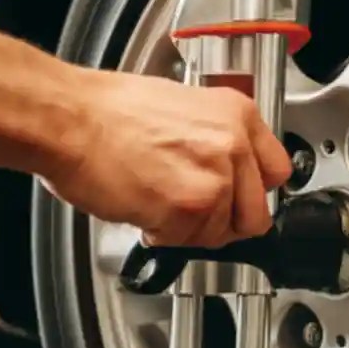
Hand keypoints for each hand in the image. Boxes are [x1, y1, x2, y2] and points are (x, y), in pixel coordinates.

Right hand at [41, 69, 292, 246]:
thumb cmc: (107, 111)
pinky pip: (188, 242)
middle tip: (195, 213)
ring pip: (220, 234)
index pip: (278, 172)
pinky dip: (164, 236)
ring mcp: (214, 179)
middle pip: (256, 214)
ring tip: (159, 203)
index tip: (238, 197)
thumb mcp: (182, 105)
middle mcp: (234, 145)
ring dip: (189, 229)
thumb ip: (215, 138)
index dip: (252, 191)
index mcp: (238, 114)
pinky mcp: (188, 208)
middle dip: (225, 222)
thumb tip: (226, 168)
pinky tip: (145, 209)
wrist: (70, 119)